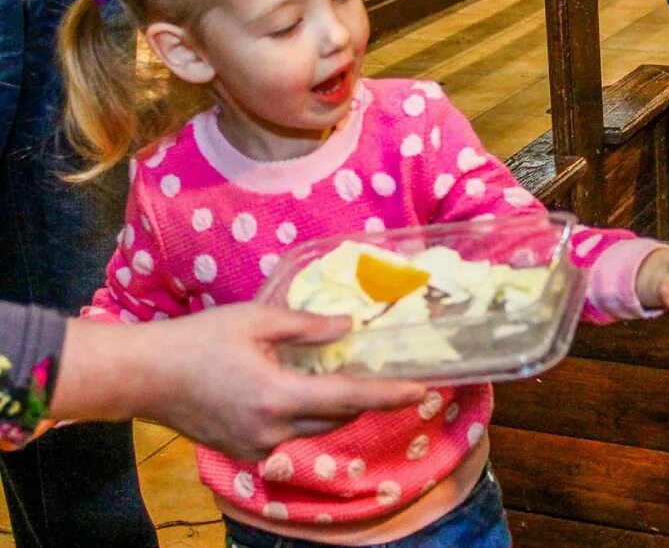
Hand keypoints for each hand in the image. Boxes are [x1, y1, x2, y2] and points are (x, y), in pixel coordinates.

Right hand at [56, 304, 427, 460]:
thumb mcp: (255, 319)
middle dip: (364, 398)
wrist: (143, 376)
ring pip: (316, 428)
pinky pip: (291, 435)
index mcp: (278, 396)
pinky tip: (302, 389)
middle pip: (338, 418)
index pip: (350, 398)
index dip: (390, 394)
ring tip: (345, 376)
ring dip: (334, 406)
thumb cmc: (197, 340)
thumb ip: (307, 326)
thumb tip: (348, 327)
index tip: (423, 390)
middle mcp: (273, 430)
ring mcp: (258, 447)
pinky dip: (305, 414)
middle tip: (387, 374)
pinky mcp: (245, 452)